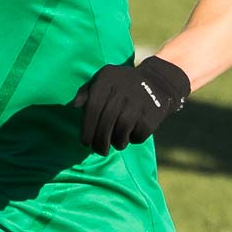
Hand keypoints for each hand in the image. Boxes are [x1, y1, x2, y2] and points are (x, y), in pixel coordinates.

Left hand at [72, 55, 190, 152]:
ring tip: (114, 144)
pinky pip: (139, 134)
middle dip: (99, 141)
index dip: (87, 128)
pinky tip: (130, 136)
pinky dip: (133, 139)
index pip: (93, 108)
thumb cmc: (121, 85)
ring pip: (122, 130)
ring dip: (117, 142)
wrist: (156, 81)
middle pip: (106, 121)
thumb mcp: (102, 80)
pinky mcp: (153, 113)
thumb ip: (86, 92)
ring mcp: (139, 102)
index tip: (85, 142)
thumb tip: (75, 105)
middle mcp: (123, 90)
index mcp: (107, 81)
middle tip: (98, 150)